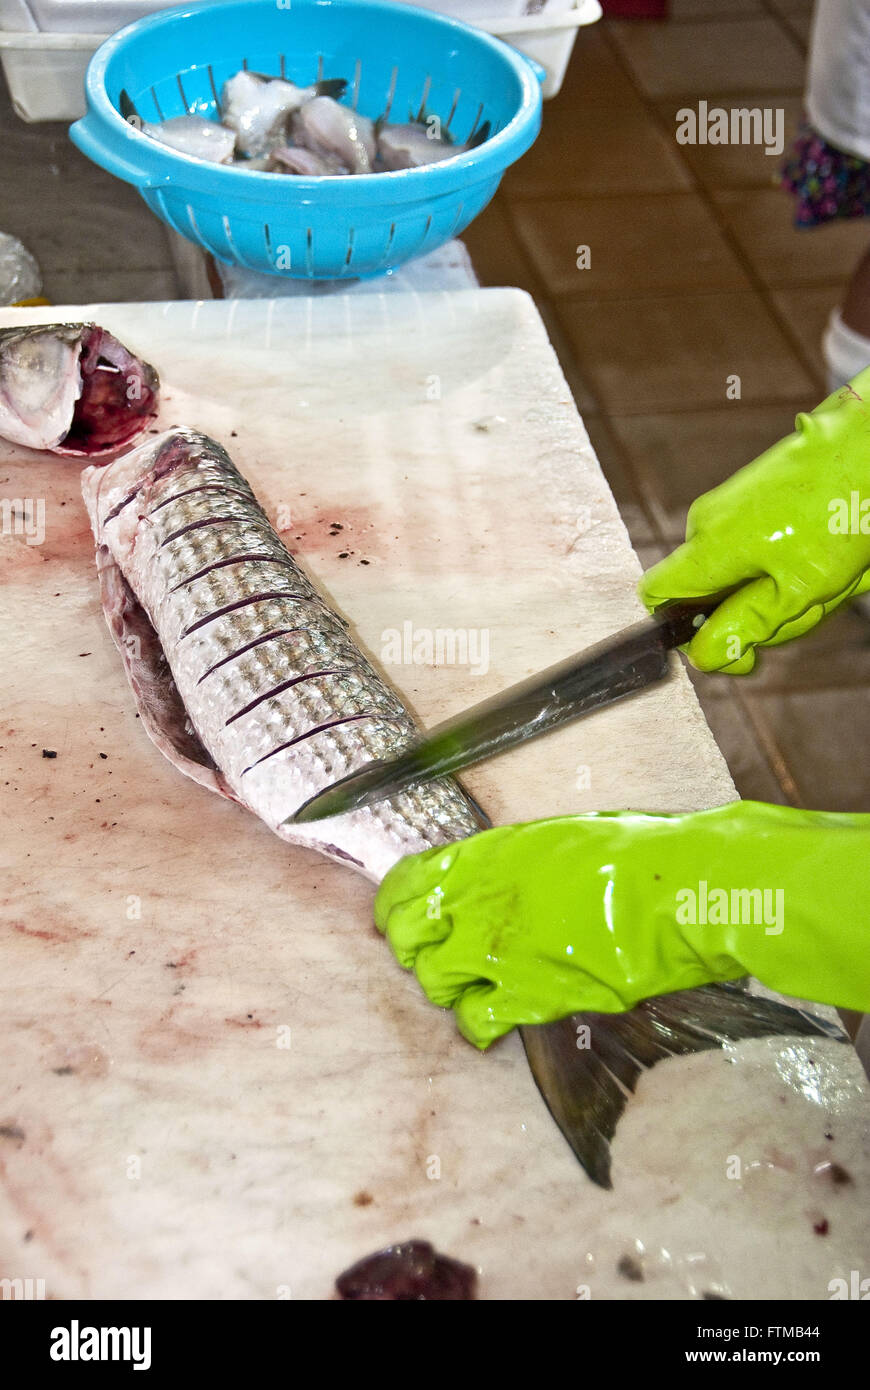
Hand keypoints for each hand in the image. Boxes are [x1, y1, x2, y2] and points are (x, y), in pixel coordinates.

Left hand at [374, 803, 869, 1046]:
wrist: (681, 890)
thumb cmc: (635, 855)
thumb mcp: (554, 839)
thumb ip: (507, 863)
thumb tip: (486, 879)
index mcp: (486, 853)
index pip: (404, 883)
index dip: (395, 907)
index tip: (400, 918)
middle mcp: (479, 900)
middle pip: (406, 937)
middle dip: (416, 949)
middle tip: (436, 956)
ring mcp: (498, 950)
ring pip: (432, 982)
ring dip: (448, 987)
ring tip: (475, 984)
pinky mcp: (529, 995)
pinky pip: (474, 1021)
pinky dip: (479, 1024)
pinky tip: (498, 1017)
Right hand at [639, 367, 869, 672]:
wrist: (865, 447)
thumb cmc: (838, 512)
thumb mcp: (797, 589)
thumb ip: (745, 626)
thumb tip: (704, 655)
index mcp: (707, 548)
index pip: (656, 596)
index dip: (683, 630)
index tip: (727, 645)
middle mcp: (707, 524)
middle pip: (708, 594)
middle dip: (755, 615)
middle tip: (804, 609)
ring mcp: (728, 507)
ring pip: (738, 575)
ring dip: (781, 592)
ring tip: (825, 580)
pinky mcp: (750, 498)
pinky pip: (755, 550)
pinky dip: (788, 566)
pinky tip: (823, 560)